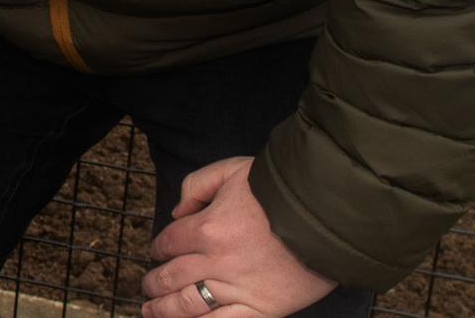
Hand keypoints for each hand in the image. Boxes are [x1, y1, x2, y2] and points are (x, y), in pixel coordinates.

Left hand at [142, 157, 337, 317]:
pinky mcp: (264, 309)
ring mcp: (240, 289)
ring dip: (164, 310)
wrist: (326, 214)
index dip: (158, 248)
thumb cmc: (279, 190)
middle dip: (155, 283)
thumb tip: (177, 212)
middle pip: (172, 277)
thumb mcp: (230, 170)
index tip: (157, 253)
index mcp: (206, 228)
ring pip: (189, 306)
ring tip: (151, 311)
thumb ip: (196, 186)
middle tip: (148, 287)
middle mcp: (217, 261)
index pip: (169, 243)